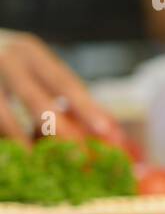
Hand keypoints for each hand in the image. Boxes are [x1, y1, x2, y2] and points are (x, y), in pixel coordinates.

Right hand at [0, 30, 123, 145]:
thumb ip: (56, 90)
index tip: (106, 130)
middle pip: (36, 99)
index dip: (86, 108)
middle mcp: (5, 58)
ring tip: (36, 162)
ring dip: (20, 140)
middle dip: (59, 130)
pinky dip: (2, 138)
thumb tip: (101, 123)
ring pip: (4, 115)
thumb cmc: (1, 62)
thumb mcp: (26, 64)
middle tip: (78, 155)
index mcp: (30, 52)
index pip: (64, 82)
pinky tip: (11, 155)